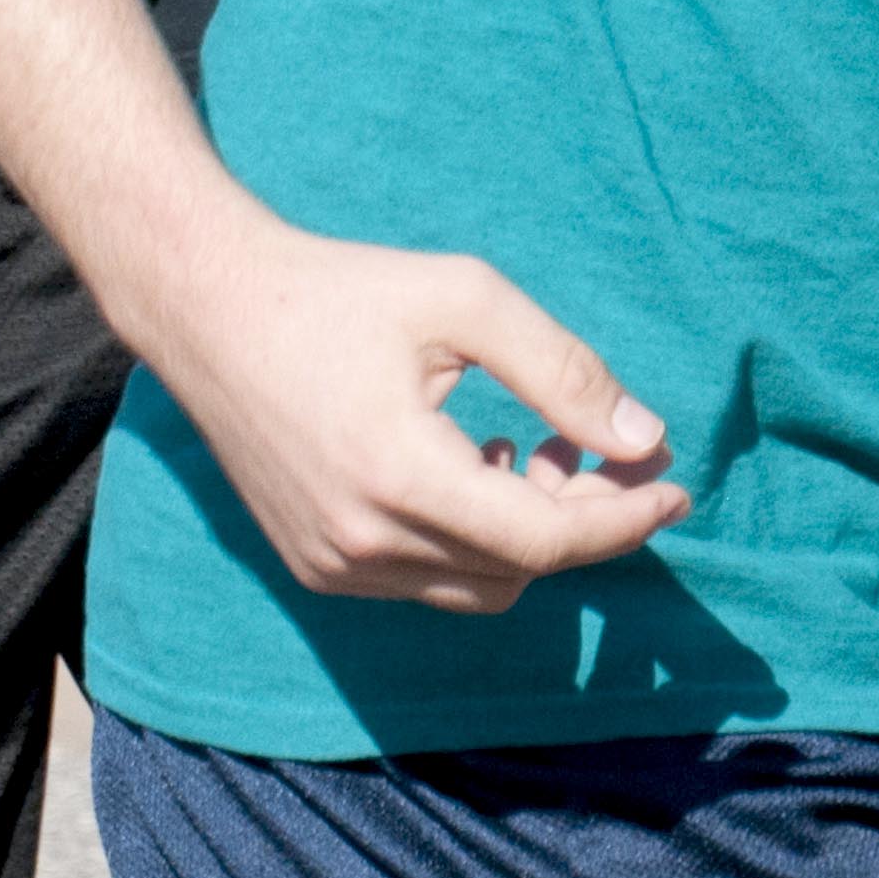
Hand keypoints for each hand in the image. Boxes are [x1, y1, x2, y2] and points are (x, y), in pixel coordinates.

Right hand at [132, 203, 685, 612]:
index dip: (624, 518)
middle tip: (604, 452)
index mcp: (400, 475)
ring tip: (526, 454)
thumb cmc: (337, 289)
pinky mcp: (313, 565)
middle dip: (583, 520)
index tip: (674, 484)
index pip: (547, 540)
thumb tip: (646, 439)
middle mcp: (363, 540)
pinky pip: (425, 582)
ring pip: (478, 588)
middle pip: (522, 570)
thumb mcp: (462, 298)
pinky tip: (464, 469)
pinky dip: (469, 545)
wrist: (205, 306)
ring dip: (527, 538)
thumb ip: (562, 370)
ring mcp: (332, 563)